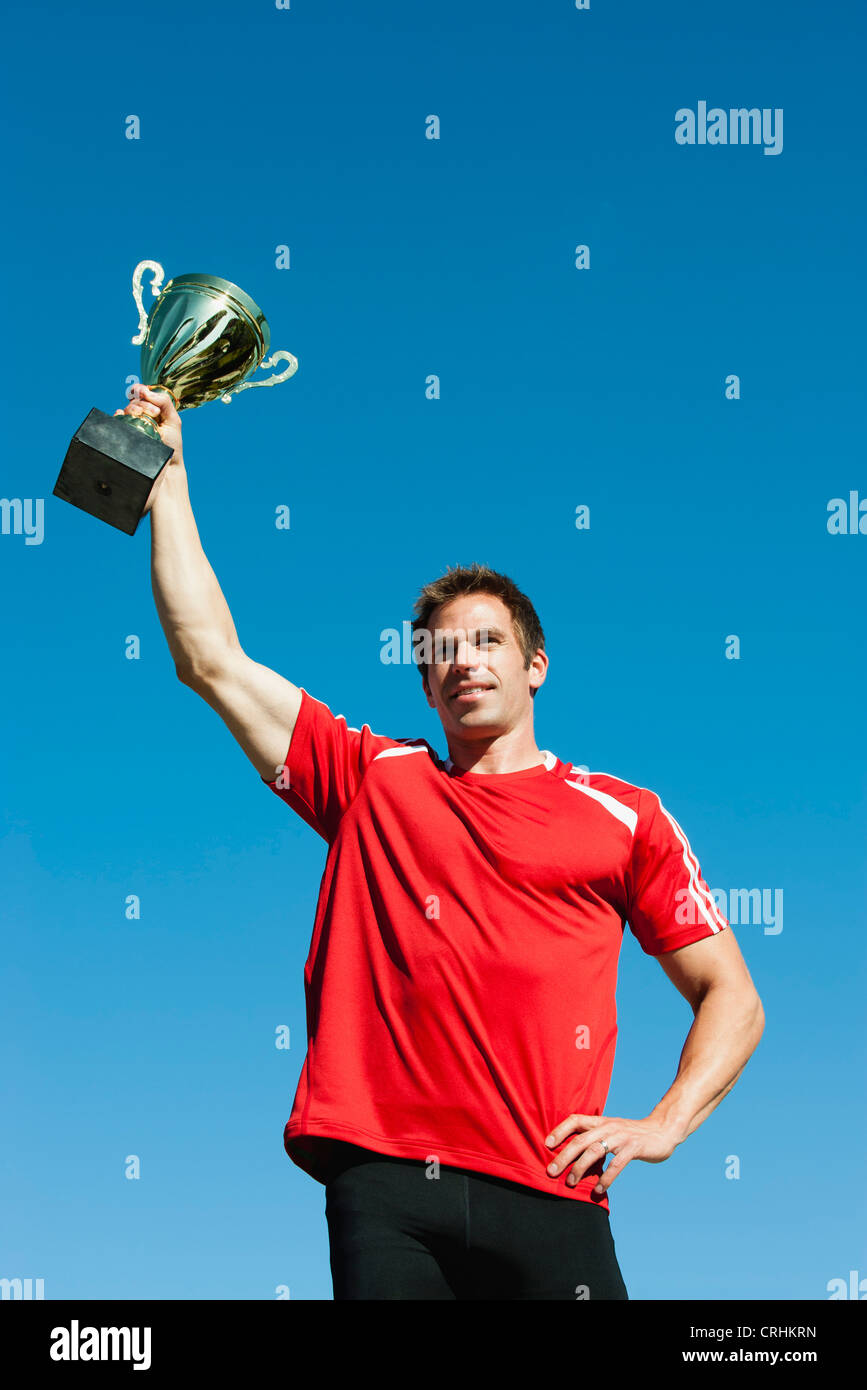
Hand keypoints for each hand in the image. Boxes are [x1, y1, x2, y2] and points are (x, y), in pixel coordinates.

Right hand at [114, 383, 183, 510]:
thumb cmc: (171, 446)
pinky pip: (116, 419)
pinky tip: (122, 416)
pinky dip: (118, 415)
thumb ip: (164, 402)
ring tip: (143, 419)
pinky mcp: (125, 433)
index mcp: (153, 411)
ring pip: (126, 408)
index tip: (144, 393)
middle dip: (143, 403)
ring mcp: (132, 425)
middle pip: (134, 400)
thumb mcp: (173, 421)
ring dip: (133, 408)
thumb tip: (146, 391)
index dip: (141, 390)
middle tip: (154, 414)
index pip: (143, 394)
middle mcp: (141, 416)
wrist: (165, 466)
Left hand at [543, 1112, 680, 1195]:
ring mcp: (622, 1137)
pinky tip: (598, 1190)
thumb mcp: (612, 1131)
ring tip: (571, 1182)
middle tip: (551, 1171)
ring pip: (595, 1151)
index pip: (576, 1120)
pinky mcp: (634, 1147)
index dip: (560, 1130)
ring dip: (581, 1167)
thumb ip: (595, 1138)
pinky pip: (617, 1164)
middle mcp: (609, 1127)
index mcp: (601, 1121)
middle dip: (564, 1156)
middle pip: (581, 1139)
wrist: (662, 1131)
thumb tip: (572, 1154)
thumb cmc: (632, 1135)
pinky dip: (606, 1178)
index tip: (546, 1144)